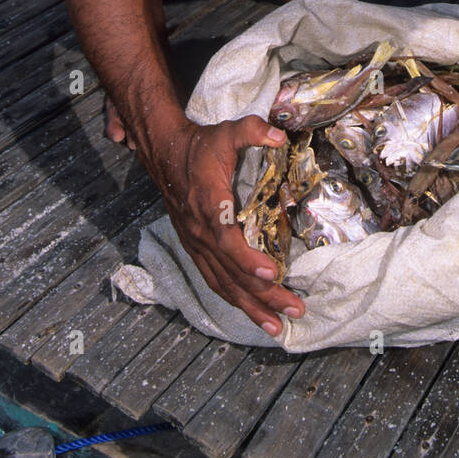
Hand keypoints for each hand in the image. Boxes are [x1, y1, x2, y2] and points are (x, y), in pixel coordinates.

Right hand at [150, 114, 305, 335]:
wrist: (164, 154)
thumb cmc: (201, 145)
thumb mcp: (227, 131)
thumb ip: (253, 130)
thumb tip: (279, 134)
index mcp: (209, 205)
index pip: (227, 241)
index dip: (248, 261)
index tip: (272, 273)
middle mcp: (201, 232)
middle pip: (232, 273)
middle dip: (264, 296)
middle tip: (294, 310)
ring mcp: (196, 244)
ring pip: (223, 284)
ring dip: (251, 308)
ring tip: (277, 327)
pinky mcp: (195, 249)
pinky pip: (214, 281)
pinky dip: (234, 300)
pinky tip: (253, 313)